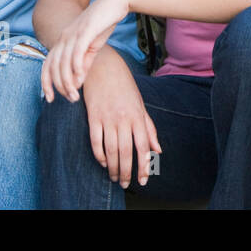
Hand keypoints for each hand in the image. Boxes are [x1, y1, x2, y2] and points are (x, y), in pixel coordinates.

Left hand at [41, 0, 131, 101]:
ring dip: (67, 81)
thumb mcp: (92, 47)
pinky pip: (77, 51)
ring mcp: (74, 33)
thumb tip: (76, 83)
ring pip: (63, 62)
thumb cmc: (103, 24)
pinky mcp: (86, 30)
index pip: (47, 65)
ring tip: (75, 95)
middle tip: (71, 99)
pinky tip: (80, 78)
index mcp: (63, 40)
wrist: (116, 1)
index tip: (49, 99)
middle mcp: (64, 37)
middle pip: (53, 66)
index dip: (45, 83)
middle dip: (59, 86)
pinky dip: (76, 66)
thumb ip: (83, 64)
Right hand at [80, 47, 160, 188]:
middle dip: (126, 171)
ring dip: (113, 167)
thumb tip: (157, 149)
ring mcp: (107, 118)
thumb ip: (149, 128)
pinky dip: (99, 155)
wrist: (104, 67)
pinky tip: (102, 162)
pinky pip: (95, 141)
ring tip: (114, 177)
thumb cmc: (124, 87)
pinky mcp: (93, 116)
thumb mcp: (140, 105)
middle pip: (125, 151)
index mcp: (137, 116)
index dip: (143, 165)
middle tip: (125, 183)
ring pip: (110, 149)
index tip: (143, 179)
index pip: (142, 146)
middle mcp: (123, 118)